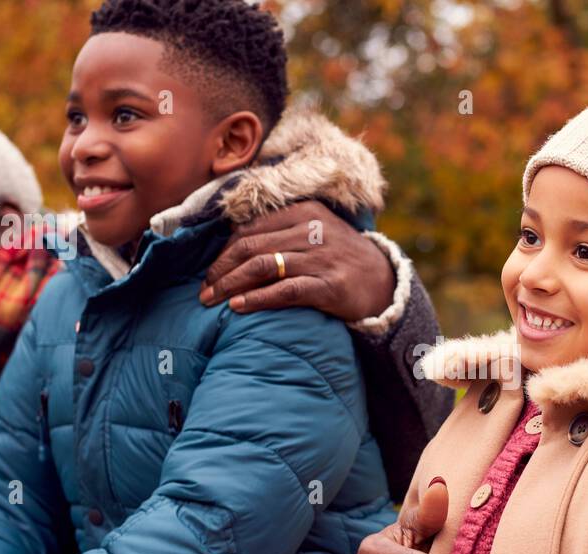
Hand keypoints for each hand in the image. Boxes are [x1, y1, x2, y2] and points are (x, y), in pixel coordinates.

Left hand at [200, 200, 395, 321]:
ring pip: (261, 267)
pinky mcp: (328, 285)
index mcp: (303, 212)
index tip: (210, 273)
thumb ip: (281, 231)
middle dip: (220, 270)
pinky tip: (238, 308)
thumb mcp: (314, 231)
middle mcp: (310, 230)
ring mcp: (320, 257)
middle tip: (203, 290)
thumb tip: (233, 244)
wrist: (384, 282)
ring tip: (212, 300)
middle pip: (249, 247)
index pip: (249, 229)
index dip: (222, 252)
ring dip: (230, 285)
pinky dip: (256, 299)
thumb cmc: (339, 258)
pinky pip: (284, 291)